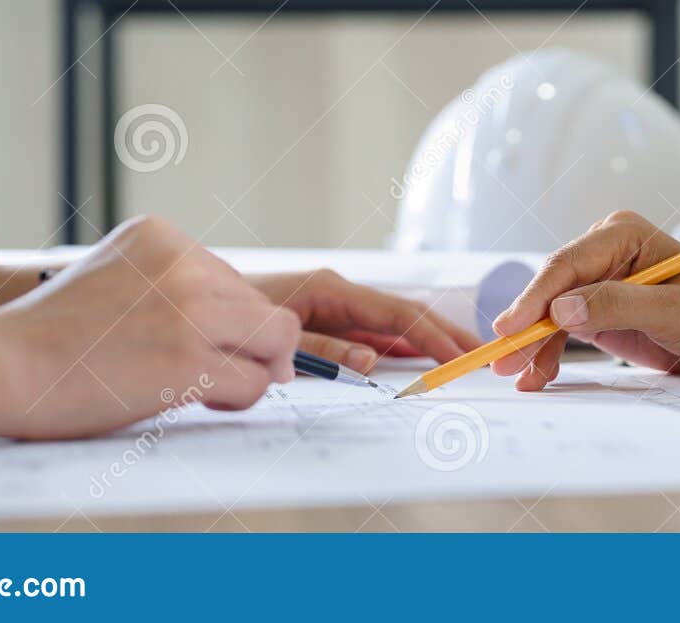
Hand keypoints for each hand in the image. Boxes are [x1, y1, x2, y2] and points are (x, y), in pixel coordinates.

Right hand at [0, 216, 302, 438]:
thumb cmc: (51, 337)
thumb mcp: (115, 278)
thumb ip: (174, 286)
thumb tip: (258, 326)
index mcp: (161, 236)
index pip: (233, 280)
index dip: (225, 322)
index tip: (188, 344)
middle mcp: (181, 263)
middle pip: (265, 308)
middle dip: (249, 346)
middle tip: (211, 373)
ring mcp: (188, 310)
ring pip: (277, 339)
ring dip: (253, 370)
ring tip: (210, 387)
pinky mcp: (188, 360)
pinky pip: (257, 381)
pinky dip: (239, 398)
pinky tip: (199, 400)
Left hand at [247, 270, 480, 372]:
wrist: (197, 306)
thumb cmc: (231, 320)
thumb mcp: (275, 338)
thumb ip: (324, 350)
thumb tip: (371, 361)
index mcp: (331, 290)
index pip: (398, 314)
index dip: (435, 336)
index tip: (463, 356)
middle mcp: (340, 292)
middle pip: (407, 314)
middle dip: (446, 335)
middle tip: (482, 357)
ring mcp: (338, 305)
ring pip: (396, 324)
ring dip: (431, 341)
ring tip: (466, 358)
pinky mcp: (332, 319)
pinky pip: (376, 332)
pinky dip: (404, 346)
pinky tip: (426, 358)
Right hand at [490, 210, 679, 390]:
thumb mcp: (672, 312)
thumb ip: (618, 306)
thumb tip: (562, 309)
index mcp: (622, 235)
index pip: (567, 265)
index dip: (535, 297)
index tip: (511, 326)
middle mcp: (605, 251)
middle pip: (551, 289)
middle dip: (527, 327)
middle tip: (503, 361)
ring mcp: (598, 280)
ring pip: (551, 312)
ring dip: (534, 345)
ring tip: (518, 376)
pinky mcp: (597, 308)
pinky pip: (563, 329)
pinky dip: (549, 352)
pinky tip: (537, 375)